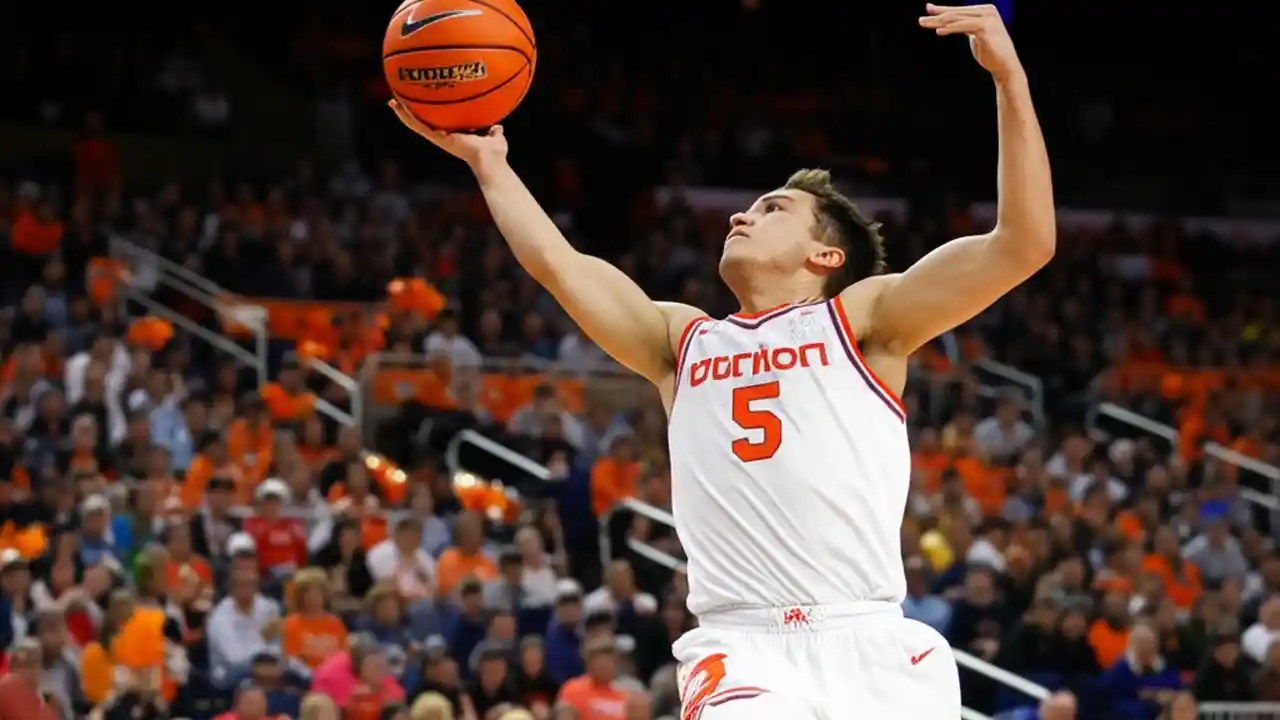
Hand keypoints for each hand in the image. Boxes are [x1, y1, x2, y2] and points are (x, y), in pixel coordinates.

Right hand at [388, 100, 508, 170]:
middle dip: (411, 113)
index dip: (430, 116)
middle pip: (424, 122)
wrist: (490, 160)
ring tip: (392, 101)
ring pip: (417, 123)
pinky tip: (398, 106)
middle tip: (399, 101)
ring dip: (403, 113)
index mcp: (455, 136)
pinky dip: (408, 116)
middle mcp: (444, 137)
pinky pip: (419, 125)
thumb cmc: (495, 154)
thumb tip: (498, 127)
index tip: (422, 106)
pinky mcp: (437, 137)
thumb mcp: (494, 137)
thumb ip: (494, 131)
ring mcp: (439, 138)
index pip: (440, 123)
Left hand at [919, 4, 1023, 81]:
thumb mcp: (973, 35)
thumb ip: (962, 26)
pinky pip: (963, 26)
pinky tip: (939, 31)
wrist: (1005, 65)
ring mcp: (987, 18)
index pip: (959, 11)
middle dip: (937, 16)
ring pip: (957, 19)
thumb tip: (943, 24)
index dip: (942, 10)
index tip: (928, 9)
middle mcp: (987, 11)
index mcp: (985, 10)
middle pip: (956, 13)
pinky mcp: (985, 27)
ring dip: (939, 22)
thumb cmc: (989, 51)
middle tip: (921, 20)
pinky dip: (950, 28)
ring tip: (925, 24)